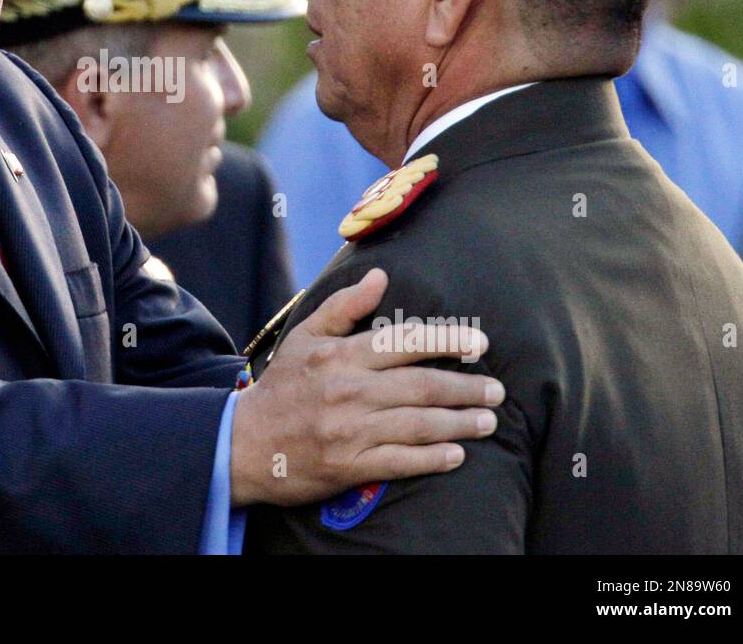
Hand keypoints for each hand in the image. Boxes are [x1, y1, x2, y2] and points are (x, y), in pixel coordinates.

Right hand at [229, 268, 502, 506]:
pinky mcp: (349, 466)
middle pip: (421, 385)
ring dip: (459, 422)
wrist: (245, 443)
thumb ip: (344, 306)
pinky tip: (457, 454)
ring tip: (487, 420)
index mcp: (340, 355)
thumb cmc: (283, 385)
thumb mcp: (304, 336)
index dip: (447, 342)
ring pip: (418, 424)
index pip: (405, 342)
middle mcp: (349, 390)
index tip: (479, 344)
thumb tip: (380, 276)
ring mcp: (350, 430)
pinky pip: (401, 461)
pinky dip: (433, 458)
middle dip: (466, 387)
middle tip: (497, 390)